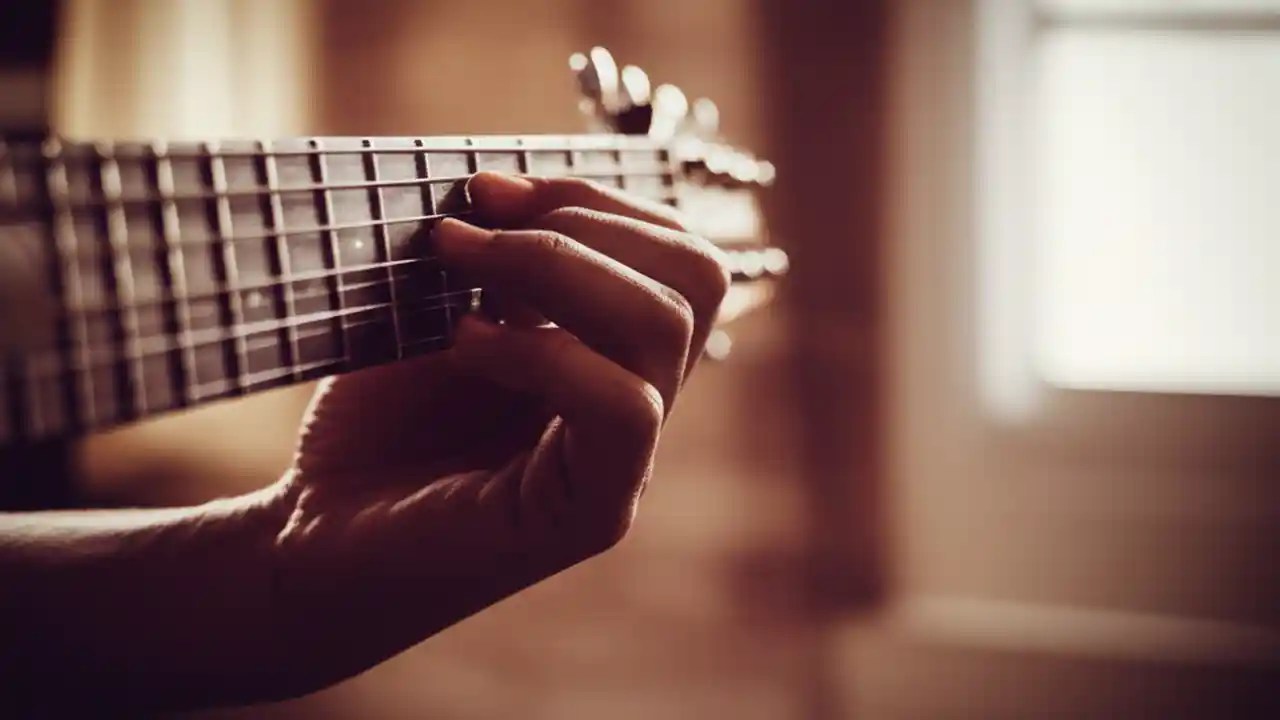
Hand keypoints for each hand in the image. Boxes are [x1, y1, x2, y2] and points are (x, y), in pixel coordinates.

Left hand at [265, 172, 729, 692]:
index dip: (595, 196)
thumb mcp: (436, 310)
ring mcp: (623, 463)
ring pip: (666, 327)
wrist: (316, 535)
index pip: (675, 251)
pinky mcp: (588, 516)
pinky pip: (622, 406)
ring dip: (554, 266)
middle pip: (699, 276)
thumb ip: (493, 257)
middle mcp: (637, 402)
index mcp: (615, 350)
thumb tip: (505, 189)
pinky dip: (538, 351)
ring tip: (455, 263)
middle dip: (588, 217)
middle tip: (480, 220)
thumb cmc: (374, 426)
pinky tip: (461, 342)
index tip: (490, 187)